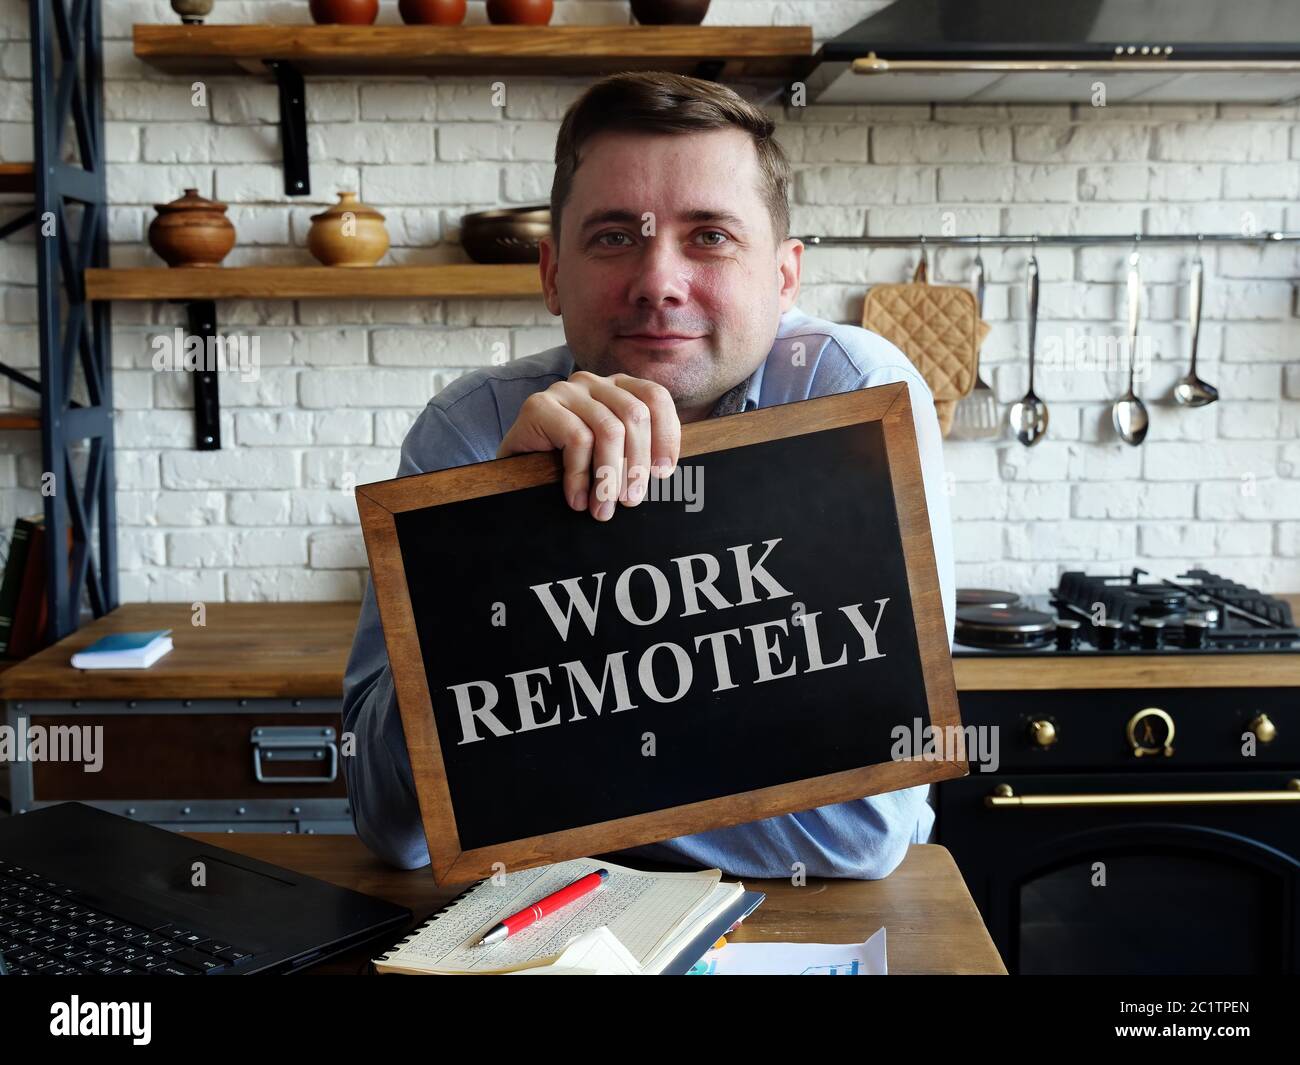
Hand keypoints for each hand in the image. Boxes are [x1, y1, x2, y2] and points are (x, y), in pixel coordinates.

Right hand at [497, 370, 679, 520]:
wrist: (514, 470)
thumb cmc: (567, 464)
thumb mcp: (609, 454)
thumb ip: (635, 452)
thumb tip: (664, 472)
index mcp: (617, 387)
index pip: (655, 398)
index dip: (666, 435)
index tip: (662, 473)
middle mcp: (593, 382)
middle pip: (634, 415)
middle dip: (636, 464)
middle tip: (630, 501)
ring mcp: (565, 391)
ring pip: (608, 430)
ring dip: (609, 477)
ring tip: (603, 508)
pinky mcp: (539, 405)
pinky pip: (576, 440)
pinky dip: (580, 476)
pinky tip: (577, 499)